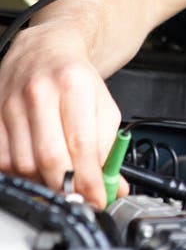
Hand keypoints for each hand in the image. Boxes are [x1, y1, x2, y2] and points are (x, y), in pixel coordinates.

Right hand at [0, 24, 126, 206]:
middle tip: (78, 197)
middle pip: (49, 159)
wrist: (44, 50)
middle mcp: (39, 93)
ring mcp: (11, 104)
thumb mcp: (103, 104)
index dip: (90, 180)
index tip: (98, 199)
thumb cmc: (75, 78)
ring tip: (59, 179)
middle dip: (66, 188)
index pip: (81, 145)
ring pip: (24, 164)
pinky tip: (36, 168)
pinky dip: (21, 173)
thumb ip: (110, 146)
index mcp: (72, 85)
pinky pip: (4, 160)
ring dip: (44, 182)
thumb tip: (111, 185)